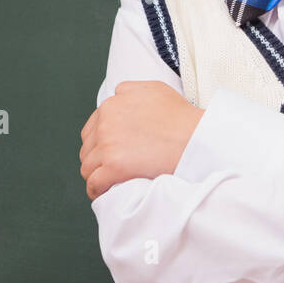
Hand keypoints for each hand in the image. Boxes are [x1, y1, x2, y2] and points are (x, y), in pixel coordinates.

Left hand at [79, 80, 203, 201]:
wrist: (196, 138)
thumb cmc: (182, 116)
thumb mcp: (154, 89)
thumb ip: (129, 91)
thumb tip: (116, 97)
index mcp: (112, 104)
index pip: (92, 128)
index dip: (100, 141)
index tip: (111, 151)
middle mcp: (106, 123)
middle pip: (88, 147)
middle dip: (96, 158)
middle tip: (111, 167)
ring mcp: (108, 145)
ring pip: (87, 166)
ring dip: (96, 175)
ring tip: (108, 182)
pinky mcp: (113, 167)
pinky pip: (94, 183)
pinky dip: (96, 190)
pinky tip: (104, 193)